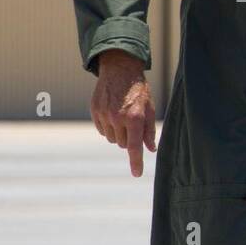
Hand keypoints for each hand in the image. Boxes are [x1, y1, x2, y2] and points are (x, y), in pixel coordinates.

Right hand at [91, 50, 155, 177]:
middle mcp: (118, 118)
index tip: (136, 174)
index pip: (134, 146)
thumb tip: (150, 149)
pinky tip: (112, 114)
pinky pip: (101, 130)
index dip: (136, 162)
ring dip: (117, 133)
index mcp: (135, 118)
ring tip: (122, 117)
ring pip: (111, 138)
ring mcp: (104, 115)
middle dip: (128, 139)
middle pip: (122, 144)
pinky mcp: (95, 111)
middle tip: (132, 125)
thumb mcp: (149, 109)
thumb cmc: (139, 91)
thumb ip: (150, 131)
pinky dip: (107, 127)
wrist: (120, 70)